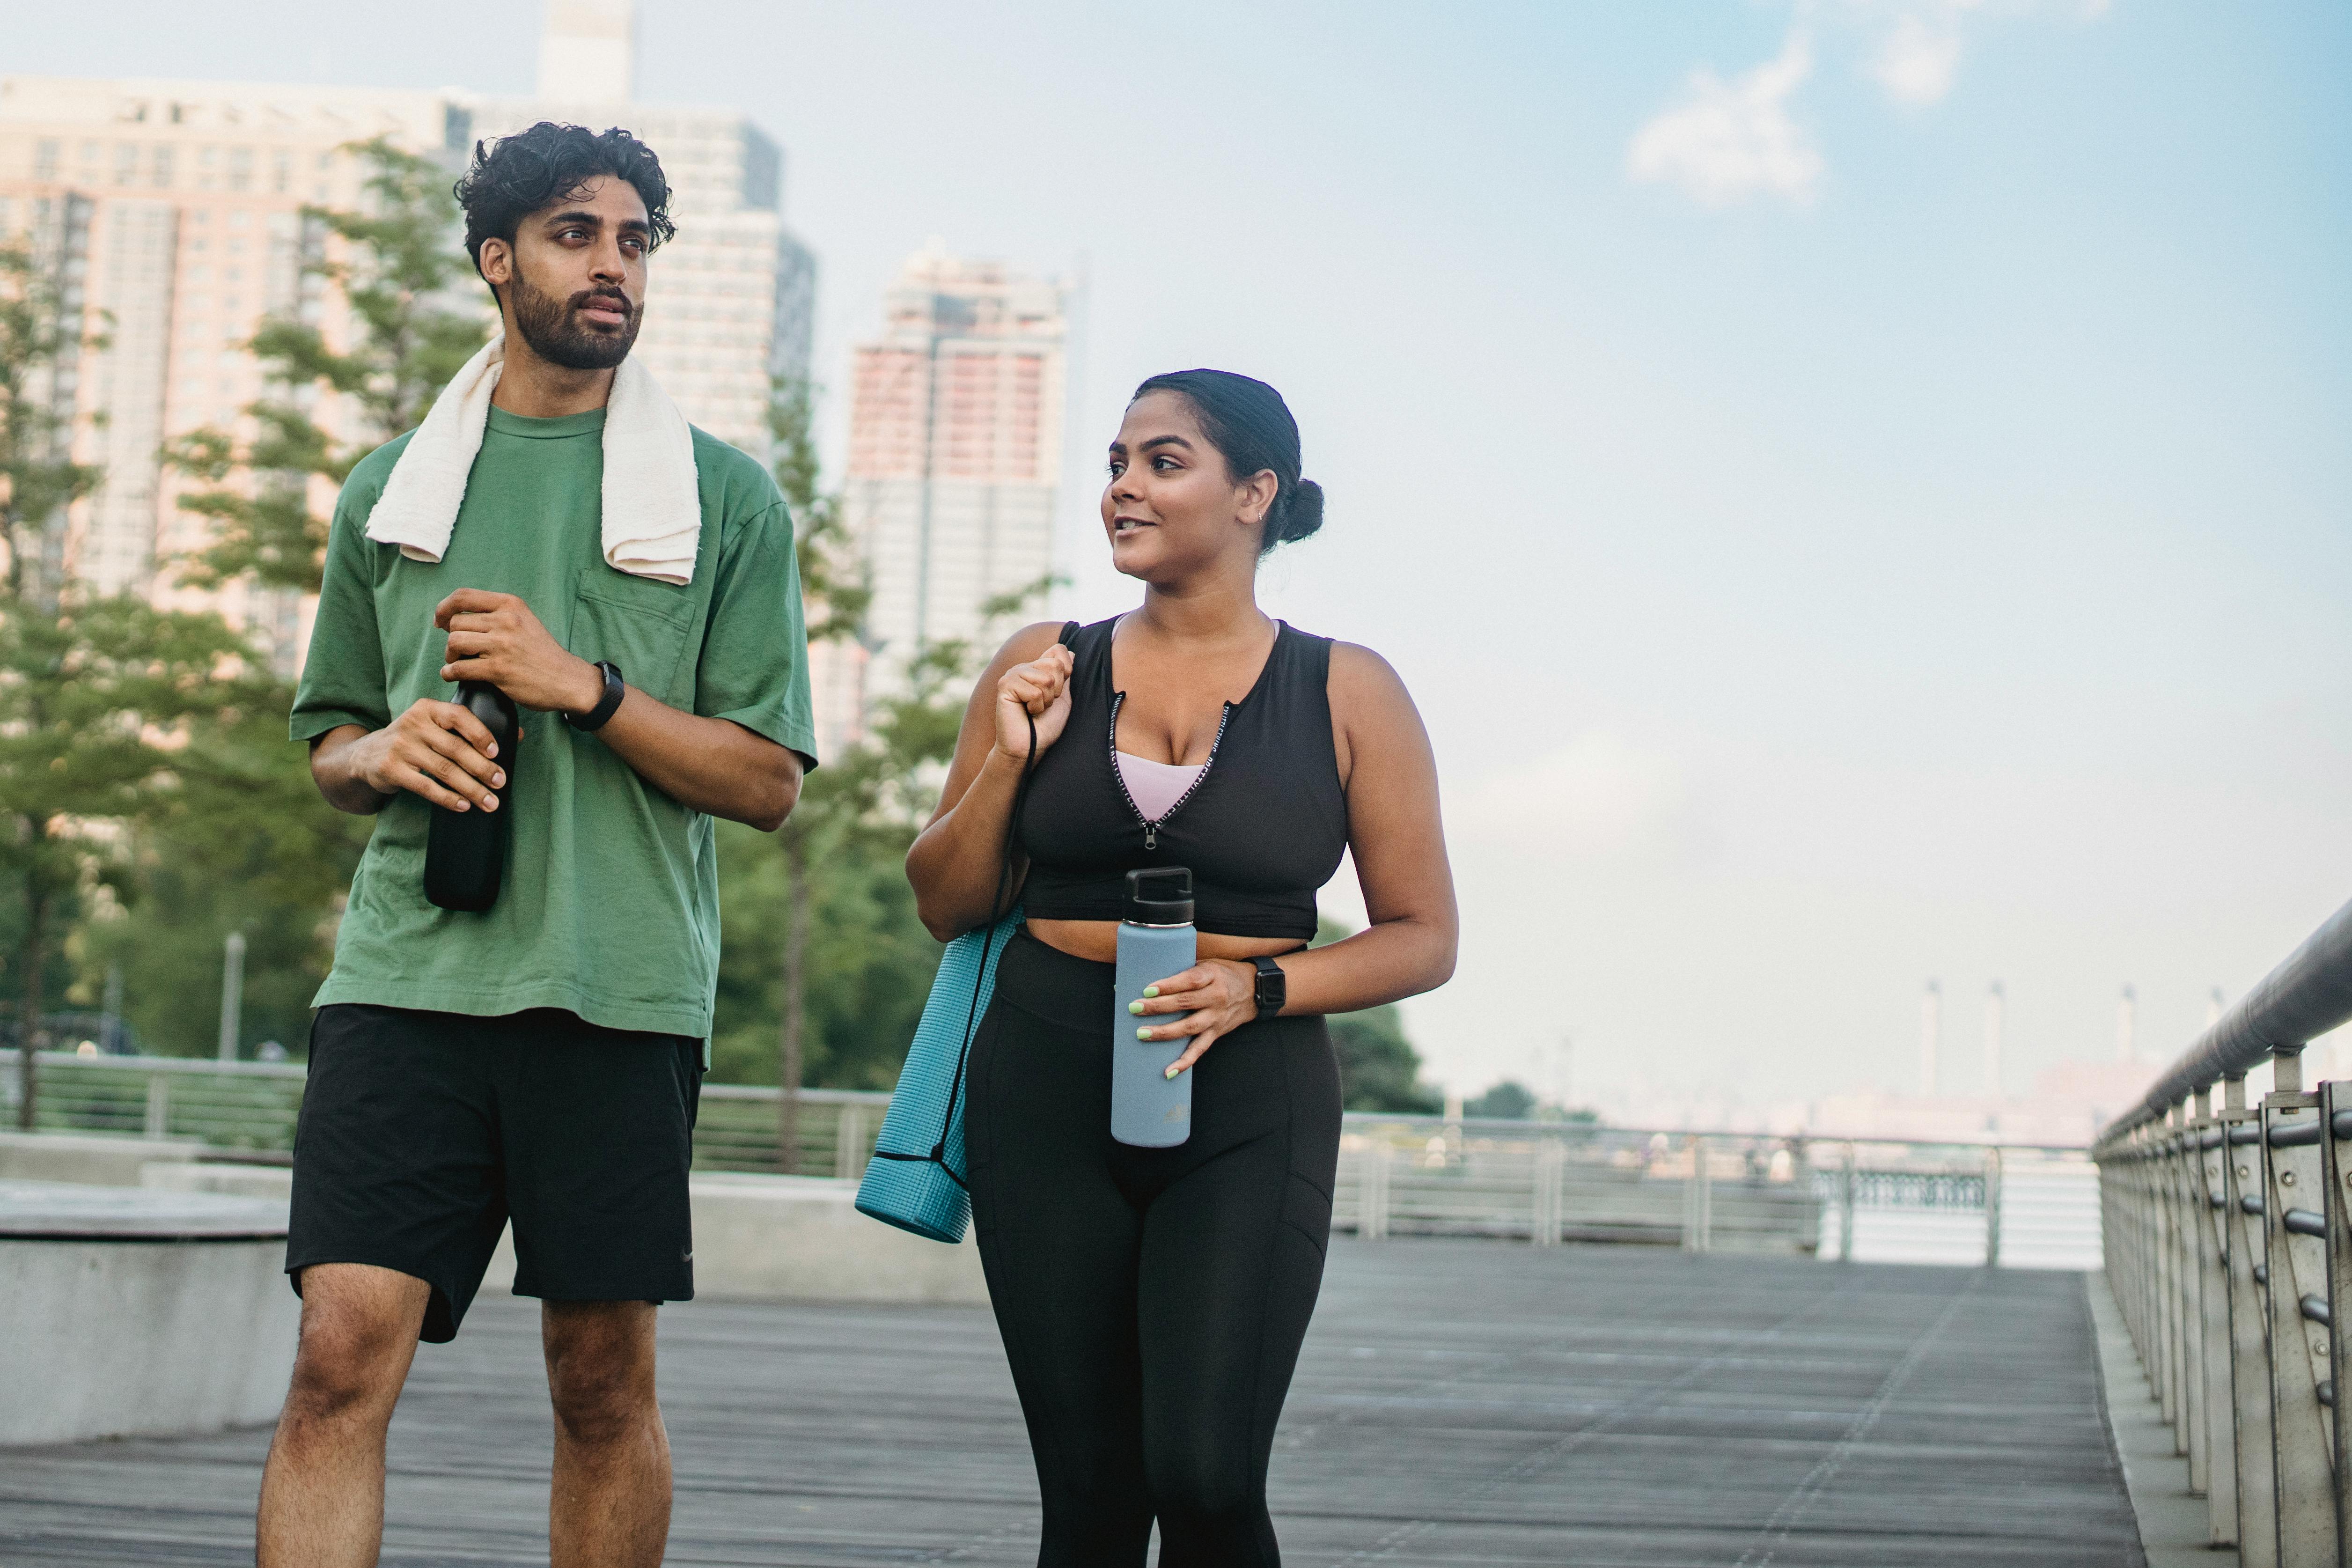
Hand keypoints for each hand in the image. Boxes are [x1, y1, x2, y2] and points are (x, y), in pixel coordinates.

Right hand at [351, 698, 507, 812]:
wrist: (365, 756)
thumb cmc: (414, 740)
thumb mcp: (434, 726)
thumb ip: (470, 728)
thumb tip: (518, 734)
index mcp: (428, 709)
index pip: (459, 716)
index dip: (480, 734)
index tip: (497, 753)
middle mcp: (413, 723)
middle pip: (455, 748)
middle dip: (482, 768)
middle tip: (501, 783)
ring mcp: (400, 746)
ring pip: (444, 770)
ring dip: (471, 789)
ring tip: (490, 802)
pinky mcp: (390, 769)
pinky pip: (426, 786)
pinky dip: (447, 798)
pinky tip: (464, 805)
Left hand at [436, 589, 603, 714]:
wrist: (567, 679)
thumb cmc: (542, 652)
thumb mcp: (524, 620)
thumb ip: (497, 614)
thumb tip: (458, 617)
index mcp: (510, 605)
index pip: (463, 596)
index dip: (444, 608)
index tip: (440, 621)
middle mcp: (506, 621)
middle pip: (456, 622)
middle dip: (451, 638)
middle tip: (457, 651)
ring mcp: (502, 645)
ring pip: (454, 642)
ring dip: (450, 656)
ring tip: (457, 663)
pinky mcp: (498, 670)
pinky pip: (459, 668)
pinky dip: (449, 673)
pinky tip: (453, 675)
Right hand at [993, 643, 1073, 765]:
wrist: (1029, 747)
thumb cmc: (1045, 726)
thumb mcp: (1063, 698)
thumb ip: (1066, 676)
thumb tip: (1070, 652)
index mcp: (1037, 668)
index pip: (1059, 650)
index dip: (1067, 670)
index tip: (1058, 692)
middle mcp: (1024, 667)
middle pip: (1056, 664)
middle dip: (1057, 691)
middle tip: (1044, 704)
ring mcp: (1013, 674)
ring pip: (1047, 679)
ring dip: (1046, 700)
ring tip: (1034, 709)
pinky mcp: (1005, 685)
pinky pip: (1034, 691)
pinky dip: (1036, 707)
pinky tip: (1025, 712)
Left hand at [1130, 958, 1261, 1076]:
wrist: (1255, 990)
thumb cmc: (1224, 973)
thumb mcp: (1207, 964)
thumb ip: (1184, 970)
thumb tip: (1146, 973)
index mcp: (1212, 976)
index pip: (1189, 981)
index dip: (1168, 986)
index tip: (1147, 989)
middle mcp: (1216, 997)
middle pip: (1185, 1003)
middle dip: (1158, 1007)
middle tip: (1134, 1008)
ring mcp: (1216, 1017)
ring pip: (1189, 1027)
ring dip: (1164, 1032)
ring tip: (1142, 1033)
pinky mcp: (1217, 1033)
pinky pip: (1199, 1049)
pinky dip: (1184, 1062)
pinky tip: (1169, 1071)